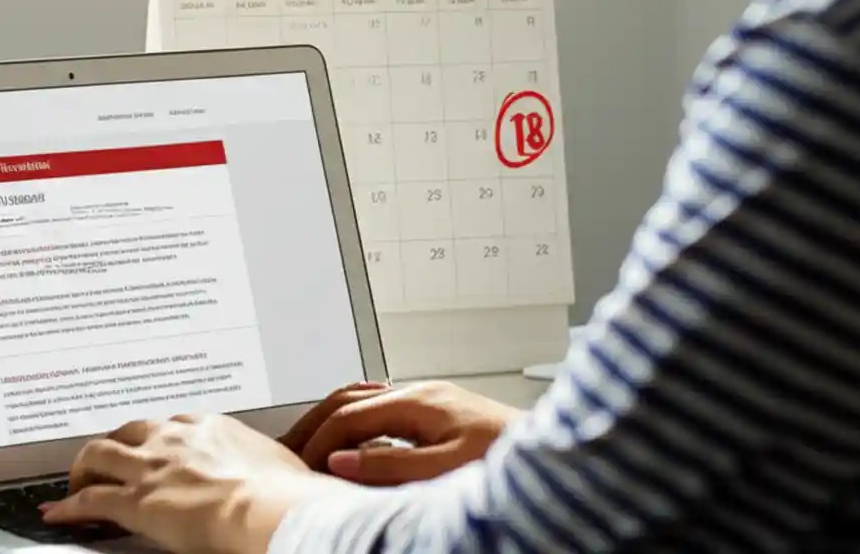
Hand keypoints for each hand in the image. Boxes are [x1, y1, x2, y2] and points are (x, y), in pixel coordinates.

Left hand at [39, 414, 352, 553]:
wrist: (266, 510)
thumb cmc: (283, 493)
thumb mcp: (279, 464)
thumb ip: (266, 465)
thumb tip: (283, 476)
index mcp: (212, 428)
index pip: (174, 424)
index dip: (160, 436)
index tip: (157, 445)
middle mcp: (176, 439)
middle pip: (131, 430)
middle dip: (117, 442)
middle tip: (108, 457)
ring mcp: (152, 467)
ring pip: (101, 455)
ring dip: (85, 467)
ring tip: (76, 478)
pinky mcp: (135, 501)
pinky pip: (90, 500)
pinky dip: (69, 507)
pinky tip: (58, 513)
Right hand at [283, 381, 523, 485]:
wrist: (556, 449)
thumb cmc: (507, 454)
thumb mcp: (442, 467)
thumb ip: (389, 465)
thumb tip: (341, 461)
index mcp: (417, 400)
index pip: (349, 416)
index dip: (321, 441)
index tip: (302, 463)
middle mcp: (423, 392)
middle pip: (355, 404)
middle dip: (326, 431)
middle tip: (304, 457)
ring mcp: (434, 400)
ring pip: (373, 408)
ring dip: (347, 431)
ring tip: (329, 457)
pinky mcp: (445, 412)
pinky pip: (392, 416)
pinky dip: (370, 433)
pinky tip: (370, 453)